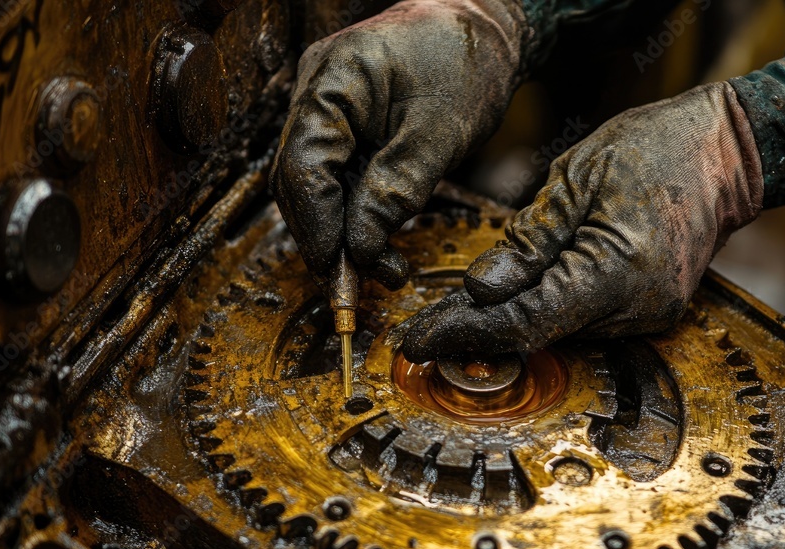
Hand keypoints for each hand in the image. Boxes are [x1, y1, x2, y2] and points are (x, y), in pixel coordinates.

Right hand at [271, 0, 526, 290]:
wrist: (485, 26)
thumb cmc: (468, 58)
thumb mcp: (440, 131)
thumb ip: (397, 188)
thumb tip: (361, 247)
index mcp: (332, 78)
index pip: (303, 165)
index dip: (317, 226)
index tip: (339, 270)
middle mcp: (317, 91)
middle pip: (299, 180)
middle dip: (327, 237)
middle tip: (357, 286)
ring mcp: (328, 107)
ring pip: (317, 185)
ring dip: (342, 232)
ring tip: (382, 269)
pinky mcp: (347, 124)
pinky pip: (339, 176)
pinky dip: (355, 213)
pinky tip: (378, 242)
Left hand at [402, 82, 763, 361]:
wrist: (727, 155)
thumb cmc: (653, 150)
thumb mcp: (576, 179)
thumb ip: (528, 241)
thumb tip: (481, 289)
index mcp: (615, 272)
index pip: (523, 321)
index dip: (464, 333)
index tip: (417, 340)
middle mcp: (635, 310)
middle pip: (538, 337)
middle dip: (476, 334)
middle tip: (423, 332)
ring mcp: (647, 317)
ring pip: (559, 334)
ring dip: (508, 327)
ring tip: (454, 317)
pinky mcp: (650, 314)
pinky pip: (582, 323)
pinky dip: (543, 315)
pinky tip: (510, 303)